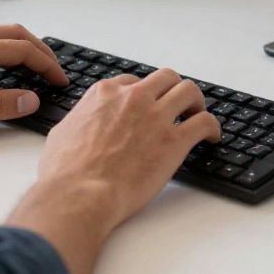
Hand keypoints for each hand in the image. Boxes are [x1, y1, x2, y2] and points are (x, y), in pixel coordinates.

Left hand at [0, 24, 67, 135]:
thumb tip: (31, 99)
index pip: (23, 50)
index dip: (47, 65)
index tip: (59, 79)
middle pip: (17, 33)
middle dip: (42, 50)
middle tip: (55, 70)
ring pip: (2, 31)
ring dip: (24, 45)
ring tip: (36, 65)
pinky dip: (6, 43)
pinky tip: (5, 60)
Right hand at [7, 69, 219, 273]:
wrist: (79, 195)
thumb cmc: (65, 173)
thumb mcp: (61, 134)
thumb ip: (79, 121)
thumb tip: (80, 123)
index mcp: (105, 94)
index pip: (133, 82)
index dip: (144, 94)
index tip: (149, 104)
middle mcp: (133, 98)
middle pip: (165, 78)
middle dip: (173, 89)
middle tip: (178, 105)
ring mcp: (155, 117)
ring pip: (189, 91)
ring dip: (196, 102)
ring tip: (197, 115)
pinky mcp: (174, 141)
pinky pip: (204, 122)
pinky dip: (212, 127)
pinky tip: (211, 136)